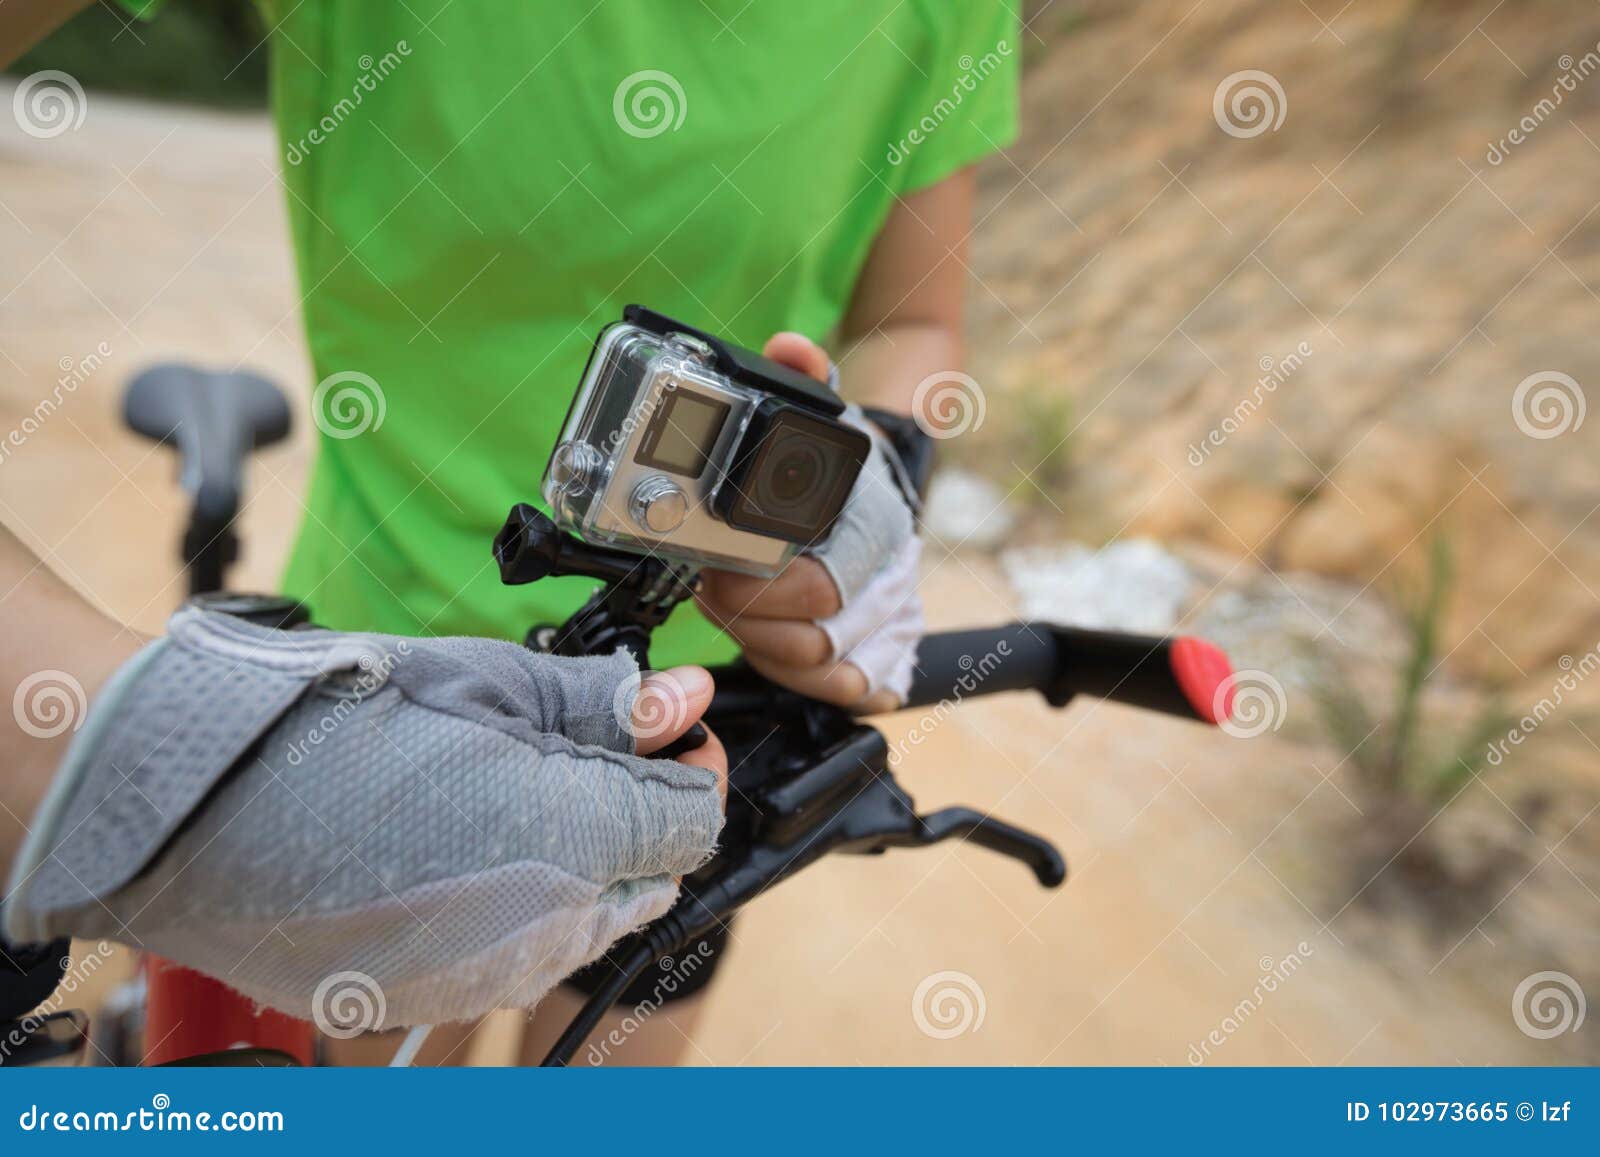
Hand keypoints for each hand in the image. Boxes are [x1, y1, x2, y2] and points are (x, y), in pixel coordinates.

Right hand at [4, 608, 726, 1030]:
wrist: (191, 799)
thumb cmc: (330, 724)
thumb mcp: (486, 681)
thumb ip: (600, 701)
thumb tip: (683, 698)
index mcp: (572, 839)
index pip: (692, 820)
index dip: (687, 766)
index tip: (662, 732)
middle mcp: (543, 929)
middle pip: (649, 880)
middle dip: (639, 819)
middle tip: (579, 755)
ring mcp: (485, 976)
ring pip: (586, 926)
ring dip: (581, 866)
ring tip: (504, 795)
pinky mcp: (432, 999)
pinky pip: (515, 956)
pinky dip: (516, 907)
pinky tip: (459, 849)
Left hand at [697, 333, 923, 713]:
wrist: (885, 484)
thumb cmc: (845, 458)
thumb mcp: (824, 410)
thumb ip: (802, 374)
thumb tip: (791, 349)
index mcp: (875, 528)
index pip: (820, 591)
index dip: (755, 592)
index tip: (711, 571)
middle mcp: (889, 583)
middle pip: (816, 641)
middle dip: (746, 622)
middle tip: (707, 591)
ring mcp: (891, 624)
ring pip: (826, 672)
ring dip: (764, 649)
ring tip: (727, 612)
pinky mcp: (885, 655)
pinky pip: (848, 693)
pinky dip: (802, 678)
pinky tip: (768, 645)